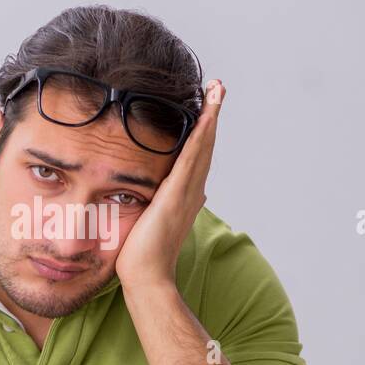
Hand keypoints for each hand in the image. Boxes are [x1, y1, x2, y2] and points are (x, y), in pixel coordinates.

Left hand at [115, 80, 223, 289]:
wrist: (147, 277)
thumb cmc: (144, 256)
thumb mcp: (157, 221)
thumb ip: (172, 205)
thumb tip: (193, 194)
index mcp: (186, 195)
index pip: (198, 155)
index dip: (205, 130)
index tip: (209, 107)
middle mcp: (191, 190)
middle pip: (205, 145)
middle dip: (212, 114)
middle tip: (219, 87)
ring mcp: (186, 192)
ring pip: (202, 146)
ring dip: (211, 116)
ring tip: (218, 89)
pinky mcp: (177, 195)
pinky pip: (191, 159)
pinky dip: (201, 137)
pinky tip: (206, 117)